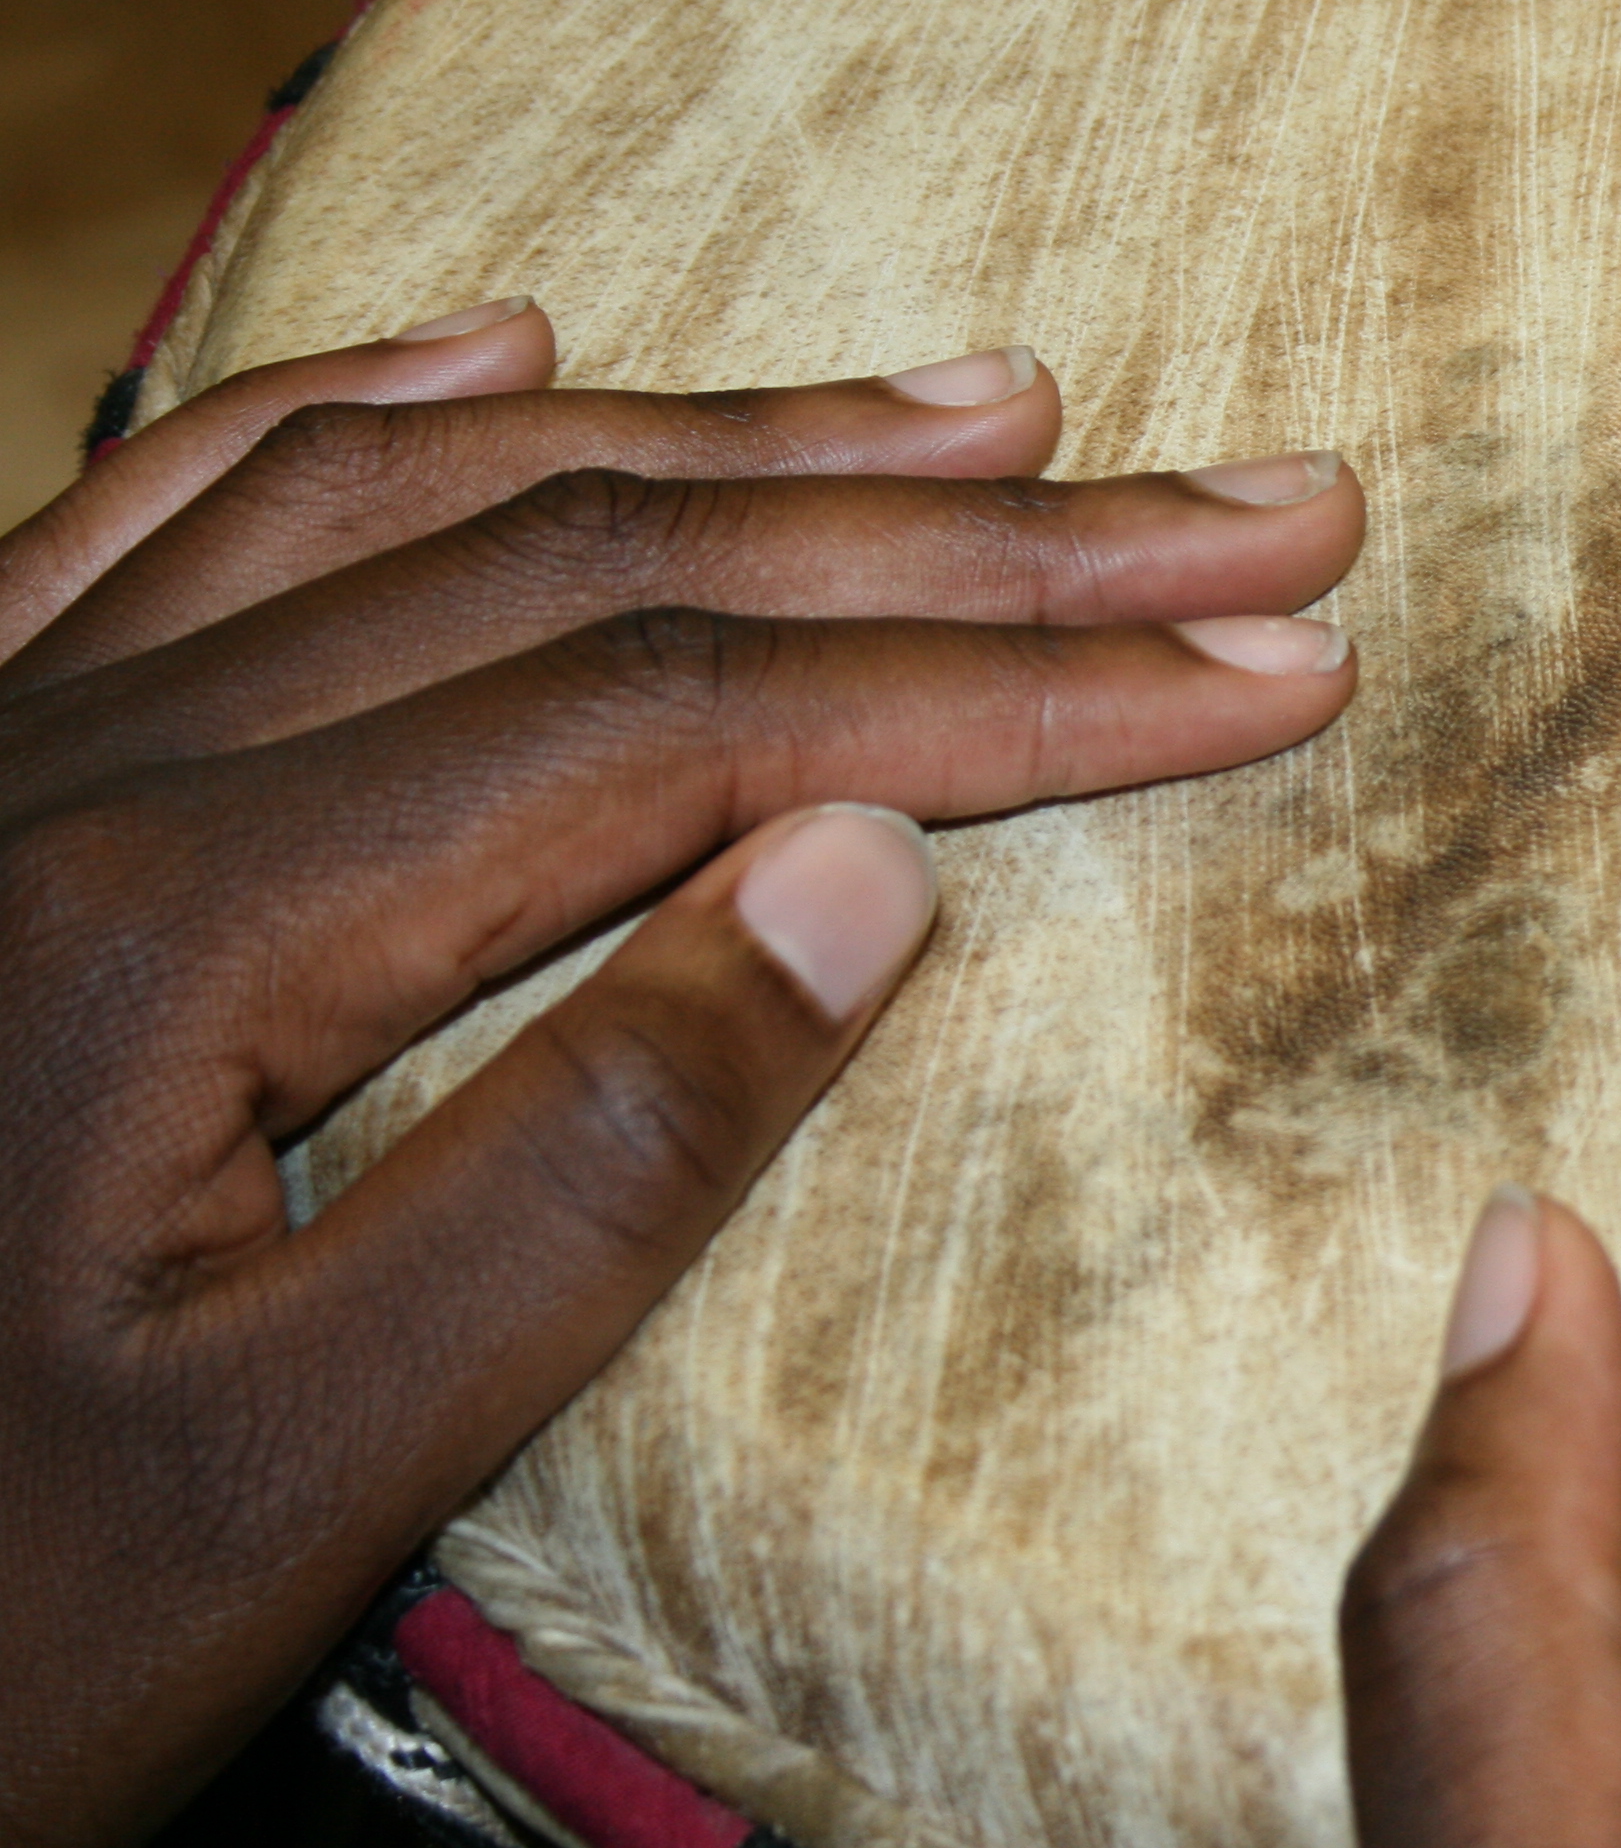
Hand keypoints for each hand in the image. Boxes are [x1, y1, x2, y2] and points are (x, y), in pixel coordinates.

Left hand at [0, 300, 1367, 1847]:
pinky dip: (372, 414)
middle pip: (615, 564)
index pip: (704, 718)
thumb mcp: (282, 1490)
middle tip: (1258, 502)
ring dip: (745, 444)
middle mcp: (83, 765)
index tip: (1274, 658)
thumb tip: (868, 867)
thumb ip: (586, 1167)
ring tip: (996, 412)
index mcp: (184, 924)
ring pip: (428, 500)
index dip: (1027, 681)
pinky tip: (511, 356)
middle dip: (980, 535)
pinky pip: (170, 511)